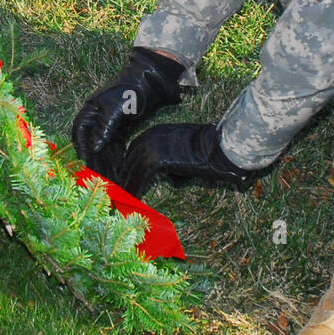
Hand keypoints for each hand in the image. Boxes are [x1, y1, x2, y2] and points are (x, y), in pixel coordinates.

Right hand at [70, 47, 183, 179]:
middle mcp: (97, 119)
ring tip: (108, 176)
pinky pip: (115, 146)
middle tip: (97, 175)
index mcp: (90, 110)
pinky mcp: (121, 129)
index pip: (80, 132)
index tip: (84, 163)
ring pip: (104, 146)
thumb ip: (104, 128)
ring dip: (105, 161)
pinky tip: (118, 168)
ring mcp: (109, 124)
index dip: (81, 148)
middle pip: (92, 142)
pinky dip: (116, 157)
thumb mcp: (115, 109)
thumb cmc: (130, 91)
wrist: (150, 83)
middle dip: (95, 159)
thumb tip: (94, 147)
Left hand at [116, 123, 265, 196]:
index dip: (126, 169)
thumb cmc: (205, 152)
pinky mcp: (156, 159)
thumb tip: (166, 176)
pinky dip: (134, 189)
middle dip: (121, 178)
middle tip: (116, 194)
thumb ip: (167, 161)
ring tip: (120, 201)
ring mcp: (151, 147)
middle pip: (127, 161)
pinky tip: (131, 200)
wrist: (218, 148)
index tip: (121, 182)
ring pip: (131, 170)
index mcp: (153, 133)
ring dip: (125, 187)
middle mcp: (148, 137)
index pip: (132, 153)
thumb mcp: (180, 152)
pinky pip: (140, 178)